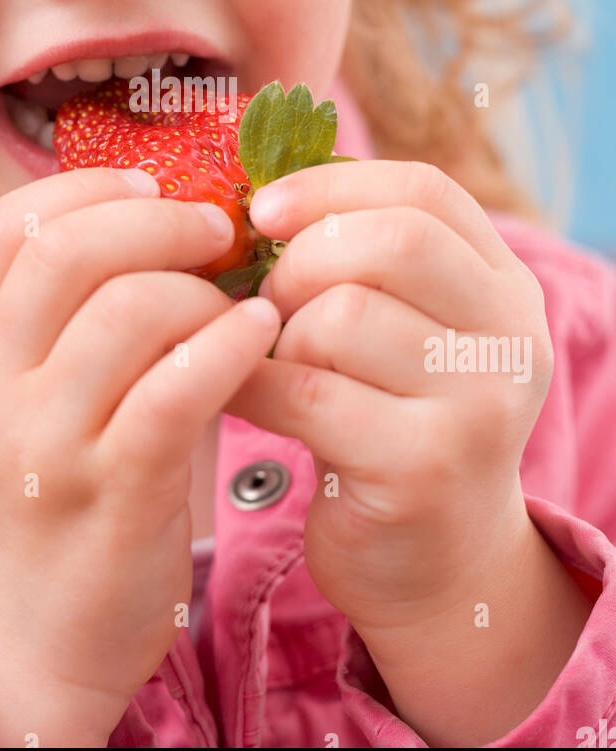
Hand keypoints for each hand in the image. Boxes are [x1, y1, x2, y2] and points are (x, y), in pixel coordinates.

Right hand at [0, 167, 279, 746]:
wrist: (30, 636)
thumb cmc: (57, 496)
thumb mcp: (37, 398)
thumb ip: (81, 317)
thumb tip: (180, 221)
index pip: (1, 226)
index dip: (83, 187)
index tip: (152, 184)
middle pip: (66, 250)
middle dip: (157, 219)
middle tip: (218, 230)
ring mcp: (46, 440)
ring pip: (128, 309)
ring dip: (204, 288)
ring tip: (243, 302)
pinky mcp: (110, 492)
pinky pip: (175, 388)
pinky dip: (228, 344)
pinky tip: (259, 335)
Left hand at [227, 160, 552, 637]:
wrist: (438, 565)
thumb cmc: (395, 423)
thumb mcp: (407, 331)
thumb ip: (362, 261)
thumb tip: (260, 194)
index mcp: (505, 287)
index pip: (425, 192)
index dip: (333, 185)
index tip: (265, 209)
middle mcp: (510, 339)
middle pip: (390, 242)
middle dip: (301, 260)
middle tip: (266, 302)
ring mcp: (477, 407)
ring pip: (342, 315)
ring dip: (279, 334)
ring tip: (274, 362)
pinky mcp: (423, 468)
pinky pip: (308, 392)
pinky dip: (253, 383)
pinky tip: (240, 392)